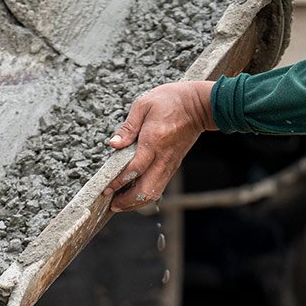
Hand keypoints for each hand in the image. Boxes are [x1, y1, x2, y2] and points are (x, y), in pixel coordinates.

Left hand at [105, 82, 215, 212]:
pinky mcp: (173, 166)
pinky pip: (159, 187)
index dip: (119, 181)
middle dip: (128, 201)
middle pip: (146, 190)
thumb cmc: (171, 101)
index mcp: (154, 141)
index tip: (107, 188)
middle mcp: (163, 157)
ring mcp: (170, 164)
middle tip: (112, 204)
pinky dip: (145, 195)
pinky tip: (133, 193)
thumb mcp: (144, 105)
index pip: (135, 169)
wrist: (199, 105)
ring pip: (154, 193)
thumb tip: (113, 144)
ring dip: (136, 202)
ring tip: (121, 203)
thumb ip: (128, 127)